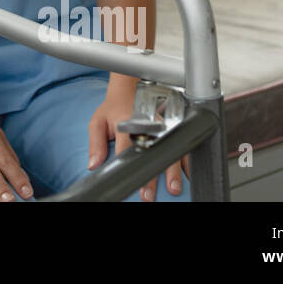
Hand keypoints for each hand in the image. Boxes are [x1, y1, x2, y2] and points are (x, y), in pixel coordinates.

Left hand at [87, 81, 189, 200]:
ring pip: (170, 150)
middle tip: (149, 195)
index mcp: (127, 124)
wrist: (130, 88)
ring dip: (172, 171)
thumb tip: (93, 165)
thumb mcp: (98, 122)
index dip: (128, 168)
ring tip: (173, 188)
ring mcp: (162, 127)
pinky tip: (188, 174)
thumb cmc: (113, 108)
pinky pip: (182, 145)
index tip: (130, 184)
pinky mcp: (172, 128)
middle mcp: (147, 126)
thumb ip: (95, 144)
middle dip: (152, 177)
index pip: (126, 150)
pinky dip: (185, 160)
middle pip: (152, 154)